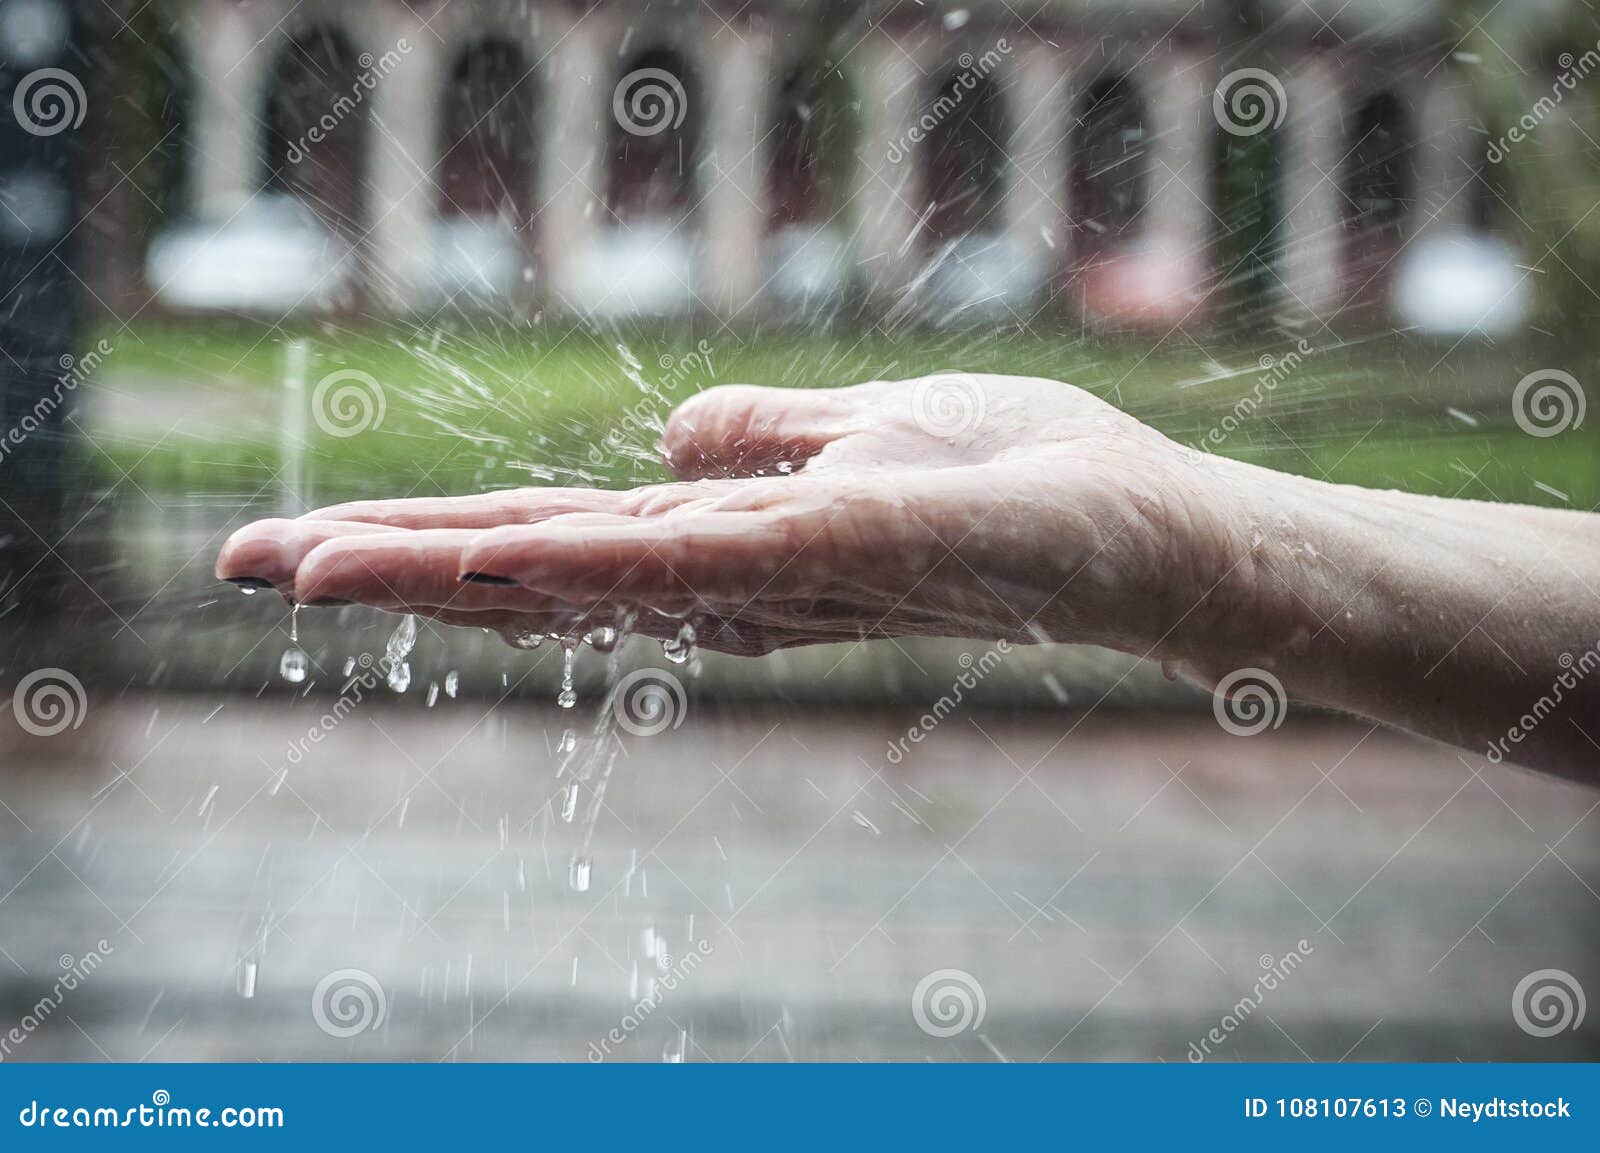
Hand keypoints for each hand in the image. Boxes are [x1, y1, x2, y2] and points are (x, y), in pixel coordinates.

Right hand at [215, 375, 1258, 659]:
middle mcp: (725, 580)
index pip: (555, 538)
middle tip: (249, 562)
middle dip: (394, 567)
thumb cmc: (1015, 479)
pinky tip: (477, 555)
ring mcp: (770, 579)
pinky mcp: (830, 558)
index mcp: (723, 545)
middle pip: (536, 568)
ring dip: (440, 570)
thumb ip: (765, 439)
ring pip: (580, 574)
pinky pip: (685, 558)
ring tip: (305, 563)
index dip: (439, 540)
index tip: (319, 541)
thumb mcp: (863, 434)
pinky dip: (577, 561)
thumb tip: (672, 434)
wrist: (1136, 526)